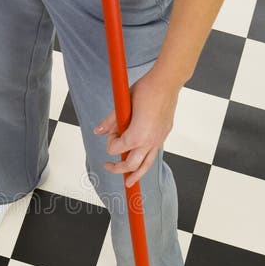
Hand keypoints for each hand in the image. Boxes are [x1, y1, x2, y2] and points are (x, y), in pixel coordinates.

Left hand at [93, 66, 180, 185]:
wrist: (166, 82)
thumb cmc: (145, 90)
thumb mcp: (123, 105)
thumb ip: (110, 121)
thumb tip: (98, 131)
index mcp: (136, 135)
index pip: (116, 149)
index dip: (110, 143)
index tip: (111, 133)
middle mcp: (149, 142)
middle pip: (131, 165)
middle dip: (118, 169)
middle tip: (108, 166)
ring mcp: (158, 140)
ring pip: (146, 165)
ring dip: (136, 175)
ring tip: (129, 183)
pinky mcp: (164, 135)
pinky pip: (153, 154)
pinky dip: (145, 162)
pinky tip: (141, 162)